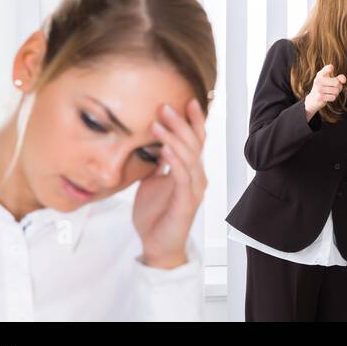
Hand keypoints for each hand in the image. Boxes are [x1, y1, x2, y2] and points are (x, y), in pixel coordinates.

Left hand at [133, 99, 207, 269]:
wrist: (157, 245)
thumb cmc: (156, 214)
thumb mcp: (152, 181)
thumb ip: (156, 162)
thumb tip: (149, 142)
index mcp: (189, 170)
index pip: (196, 140)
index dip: (193, 120)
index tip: (186, 100)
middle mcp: (196, 177)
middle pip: (194, 143)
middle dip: (180, 123)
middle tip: (165, 106)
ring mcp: (193, 189)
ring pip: (190, 157)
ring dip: (174, 138)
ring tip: (159, 123)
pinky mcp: (186, 202)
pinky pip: (183, 178)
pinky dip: (175, 162)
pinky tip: (165, 150)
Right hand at [304, 64, 346, 119]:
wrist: (313, 99)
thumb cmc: (324, 87)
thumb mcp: (330, 80)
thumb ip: (339, 78)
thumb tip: (343, 80)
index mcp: (320, 74)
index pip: (327, 68)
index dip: (330, 68)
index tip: (331, 68)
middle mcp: (318, 80)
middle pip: (337, 83)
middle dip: (339, 87)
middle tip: (333, 87)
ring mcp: (318, 89)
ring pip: (336, 91)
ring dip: (336, 93)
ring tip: (330, 92)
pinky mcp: (319, 97)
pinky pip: (333, 97)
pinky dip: (332, 98)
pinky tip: (327, 97)